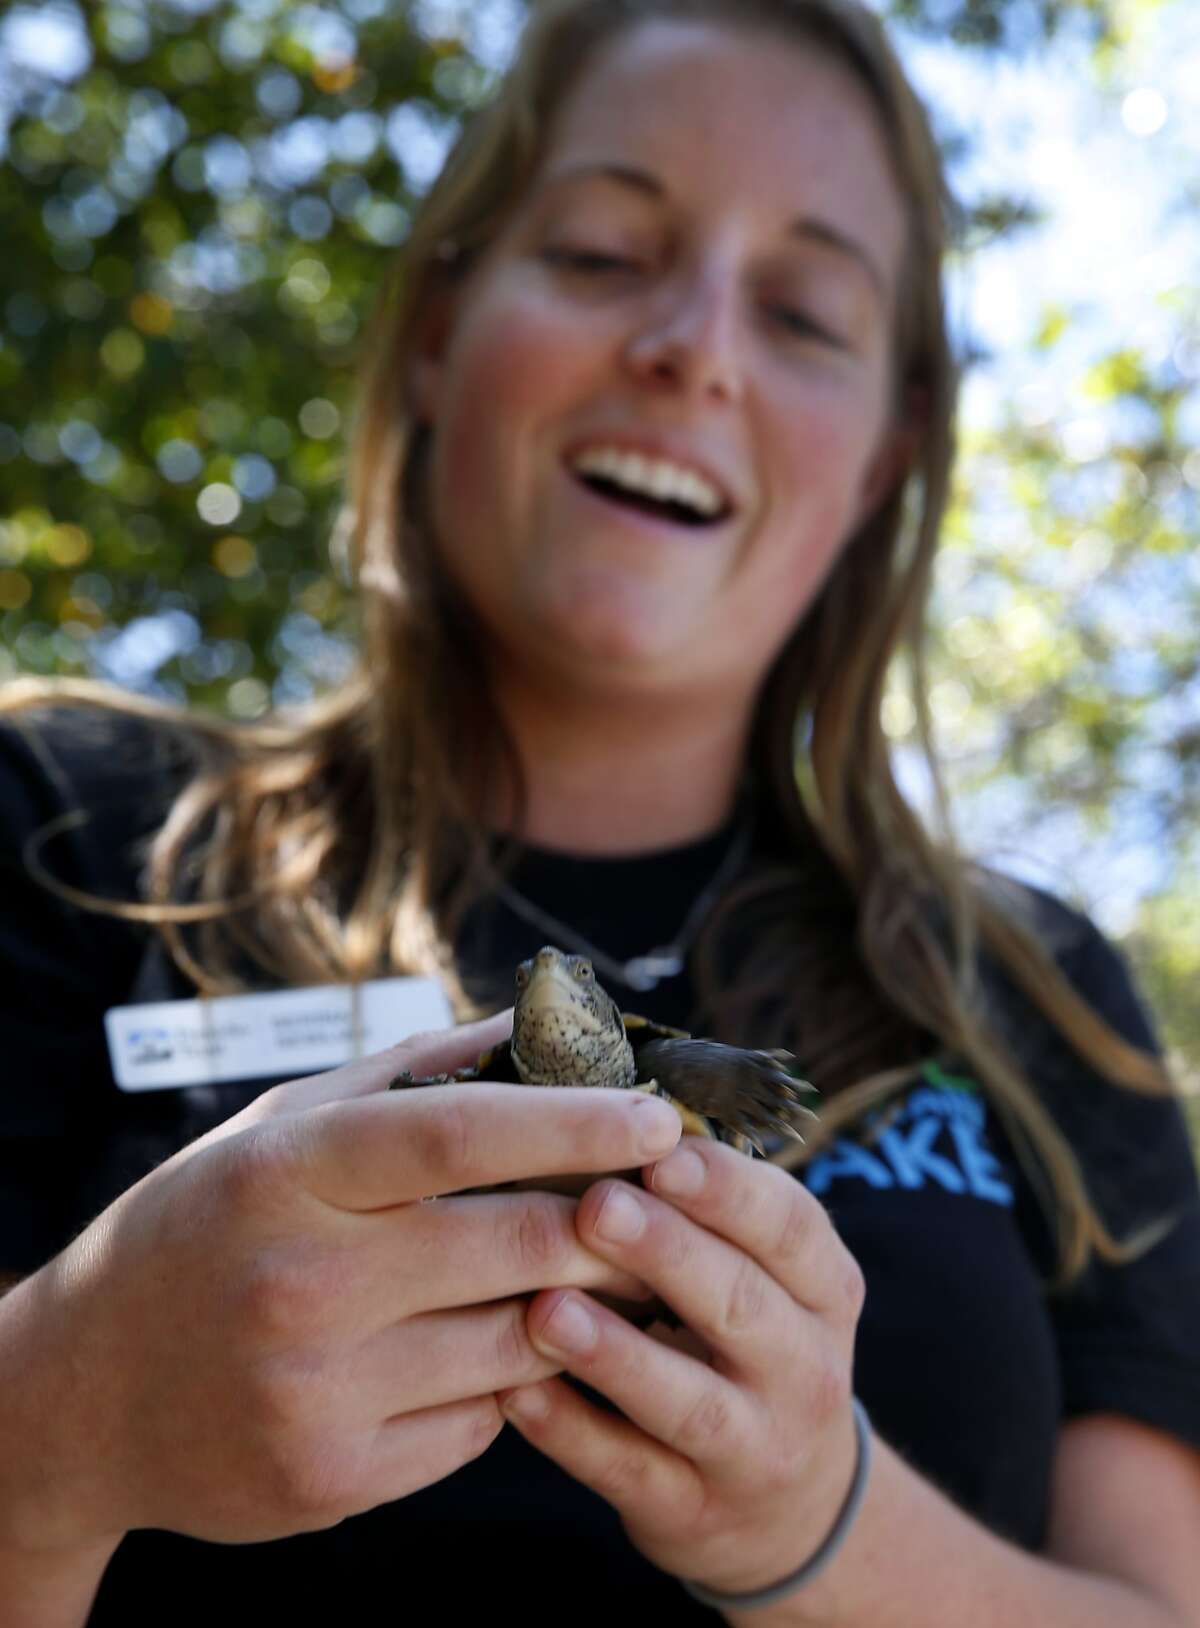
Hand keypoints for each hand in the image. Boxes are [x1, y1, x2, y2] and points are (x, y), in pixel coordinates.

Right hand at [0, 1015, 681, 1554]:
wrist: (83, 1392)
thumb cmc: (208, 1226)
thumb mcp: (282, 1124)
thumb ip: (414, 1071)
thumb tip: (542, 1021)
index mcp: (289, 1173)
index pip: (463, 1133)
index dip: (577, 1121)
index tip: (662, 1116)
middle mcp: (301, 1282)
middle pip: (516, 1244)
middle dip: (615, 1221)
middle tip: (671, 1199)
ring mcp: (315, 1392)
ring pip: (518, 1341)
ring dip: (582, 1303)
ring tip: (610, 1267)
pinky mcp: (332, 1480)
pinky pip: (481, 1422)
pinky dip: (512, 1380)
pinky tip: (502, 1348)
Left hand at [497, 1136, 865, 1598]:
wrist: (789, 1505)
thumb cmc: (744, 1338)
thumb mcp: (761, 1270)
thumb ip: (699, 1201)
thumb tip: (595, 1097)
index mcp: (822, 1286)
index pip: (790, 1226)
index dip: (726, 1188)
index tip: (658, 1146)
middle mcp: (804, 1367)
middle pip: (742, 1306)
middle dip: (668, 1252)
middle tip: (595, 1205)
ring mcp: (755, 1449)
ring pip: (691, 1403)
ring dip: (616, 1354)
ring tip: (545, 1308)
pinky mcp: (693, 1515)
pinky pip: (628, 1473)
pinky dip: (570, 1434)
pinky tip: (512, 1391)